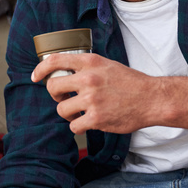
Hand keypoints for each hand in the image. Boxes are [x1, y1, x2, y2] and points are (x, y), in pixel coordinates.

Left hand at [32, 53, 155, 134]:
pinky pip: (74, 126)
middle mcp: (88, 79)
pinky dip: (79, 127)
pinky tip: (89, 122)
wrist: (151, 99)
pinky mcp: (96, 119)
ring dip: (68, 114)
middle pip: (52, 87)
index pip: (55, 60)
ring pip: (61, 109)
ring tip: (79, 113)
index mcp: (90, 62)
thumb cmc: (130, 83)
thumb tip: (64, 73)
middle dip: (55, 96)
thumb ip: (87, 67)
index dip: (40, 69)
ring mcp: (92, 99)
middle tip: (64, 99)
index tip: (35, 77)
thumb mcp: (107, 65)